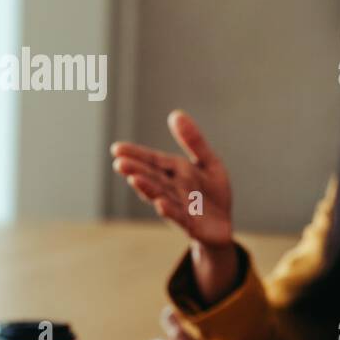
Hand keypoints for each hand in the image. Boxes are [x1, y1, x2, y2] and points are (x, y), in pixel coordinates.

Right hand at [111, 110, 233, 247]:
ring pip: (162, 196)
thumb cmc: (212, 193)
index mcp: (175, 172)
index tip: (116, 148)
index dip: (137, 154)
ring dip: (148, 188)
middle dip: (137, 170)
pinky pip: (179, 217)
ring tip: (133, 179)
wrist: (222, 225)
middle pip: (153, 178)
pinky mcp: (190, 225)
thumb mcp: (208, 162)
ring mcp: (179, 207)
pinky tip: (160, 204)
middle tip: (119, 162)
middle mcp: (172, 189)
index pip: (154, 160)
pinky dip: (170, 211)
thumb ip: (194, 141)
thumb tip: (175, 114)